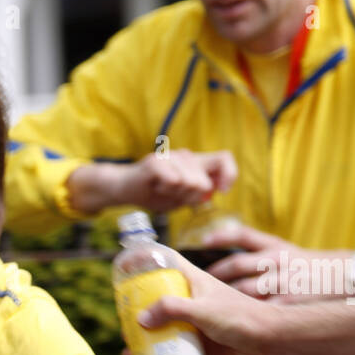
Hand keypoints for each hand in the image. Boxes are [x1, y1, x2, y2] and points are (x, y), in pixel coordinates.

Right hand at [108, 150, 237, 211]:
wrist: (124, 189)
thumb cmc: (154, 193)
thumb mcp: (181, 198)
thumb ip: (198, 194)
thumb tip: (212, 191)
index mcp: (195, 163)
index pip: (224, 159)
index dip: (229, 175)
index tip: (221, 191)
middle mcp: (185, 155)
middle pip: (203, 180)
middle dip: (192, 197)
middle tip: (177, 197)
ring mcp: (170, 156)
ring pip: (189, 181)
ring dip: (176, 194)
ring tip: (163, 190)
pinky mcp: (155, 161)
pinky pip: (173, 180)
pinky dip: (166, 189)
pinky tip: (156, 187)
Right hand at [137, 258, 275, 354]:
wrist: (269, 344)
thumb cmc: (242, 318)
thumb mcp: (203, 308)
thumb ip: (171, 310)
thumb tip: (140, 320)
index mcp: (193, 282)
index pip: (165, 263)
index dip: (145, 262)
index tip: (125, 271)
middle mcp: (189, 303)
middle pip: (154, 303)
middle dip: (135, 316)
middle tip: (123, 330)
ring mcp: (192, 326)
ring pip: (159, 332)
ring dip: (142, 345)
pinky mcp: (196, 349)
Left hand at [199, 224, 354, 303]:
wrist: (347, 277)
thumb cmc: (310, 266)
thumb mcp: (285, 249)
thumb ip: (254, 247)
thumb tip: (216, 243)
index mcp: (275, 247)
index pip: (242, 239)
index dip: (220, 242)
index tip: (203, 248)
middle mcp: (278, 262)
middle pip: (237, 267)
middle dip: (214, 279)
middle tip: (198, 289)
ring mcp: (284, 283)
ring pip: (245, 291)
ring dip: (224, 300)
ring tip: (210, 307)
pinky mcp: (289, 304)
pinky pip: (261, 312)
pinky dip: (245, 317)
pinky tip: (233, 323)